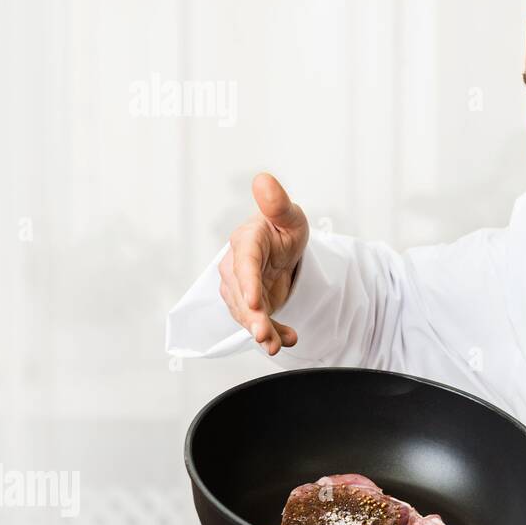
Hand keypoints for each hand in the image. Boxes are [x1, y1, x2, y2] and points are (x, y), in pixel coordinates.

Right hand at [217, 172, 309, 354]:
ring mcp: (240, 288)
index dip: (248, 284)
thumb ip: (277, 203)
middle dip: (252, 317)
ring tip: (275, 345)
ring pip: (245, 313)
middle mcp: (236, 267)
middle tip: (265, 335)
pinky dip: (273, 333)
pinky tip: (288, 339)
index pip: (244, 264)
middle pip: (242, 295)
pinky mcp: (249, 304)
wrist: (282, 247)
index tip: (255, 302)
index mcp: (246, 241)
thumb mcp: (289, 216)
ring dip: (260, 330)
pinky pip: (258, 321)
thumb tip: (263, 179)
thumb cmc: (283, 228)